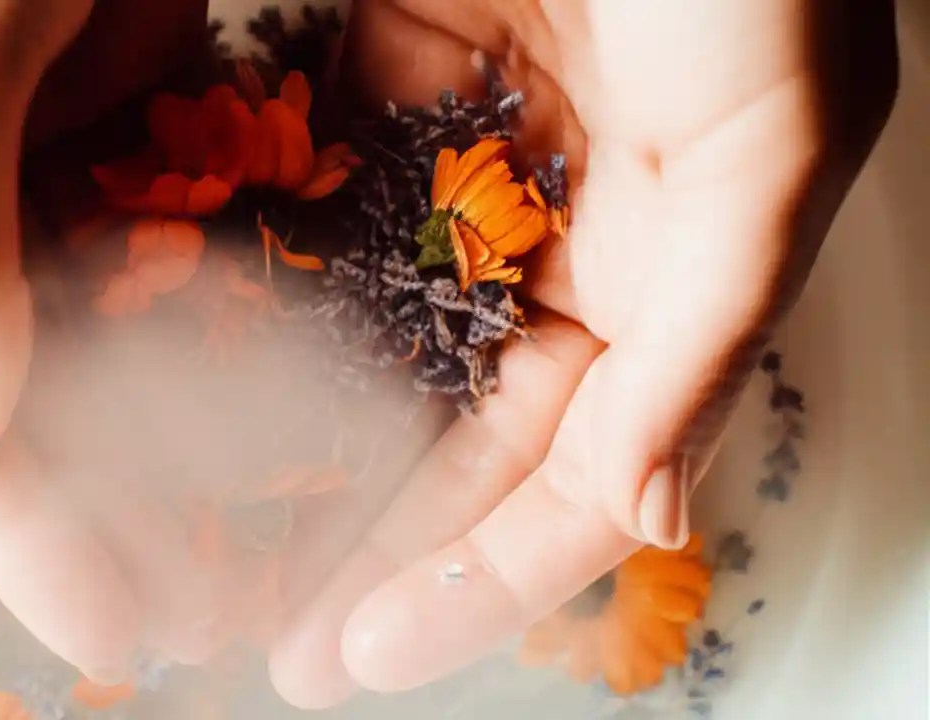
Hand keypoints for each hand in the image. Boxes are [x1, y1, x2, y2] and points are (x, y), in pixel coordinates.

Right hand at [0, 0, 221, 680]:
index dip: (30, 534)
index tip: (121, 632)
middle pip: (43, 394)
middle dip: (120, 509)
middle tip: (210, 610)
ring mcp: (59, 150)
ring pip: (127, 334)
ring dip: (189, 437)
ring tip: (270, 534)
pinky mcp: (149, 103)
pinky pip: (197, 245)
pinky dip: (238, 325)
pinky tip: (298, 395)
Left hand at [269, 0, 897, 705]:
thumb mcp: (773, 145)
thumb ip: (703, 339)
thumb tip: (652, 514)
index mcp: (663, 285)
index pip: (564, 479)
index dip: (469, 582)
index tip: (355, 656)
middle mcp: (559, 246)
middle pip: (452, 440)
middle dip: (368, 544)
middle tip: (267, 635)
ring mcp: (466, 171)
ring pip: (373, 346)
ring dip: (300, 444)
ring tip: (208, 531)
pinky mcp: (385, 88)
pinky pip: (311, 212)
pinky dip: (253, 288)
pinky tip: (182, 362)